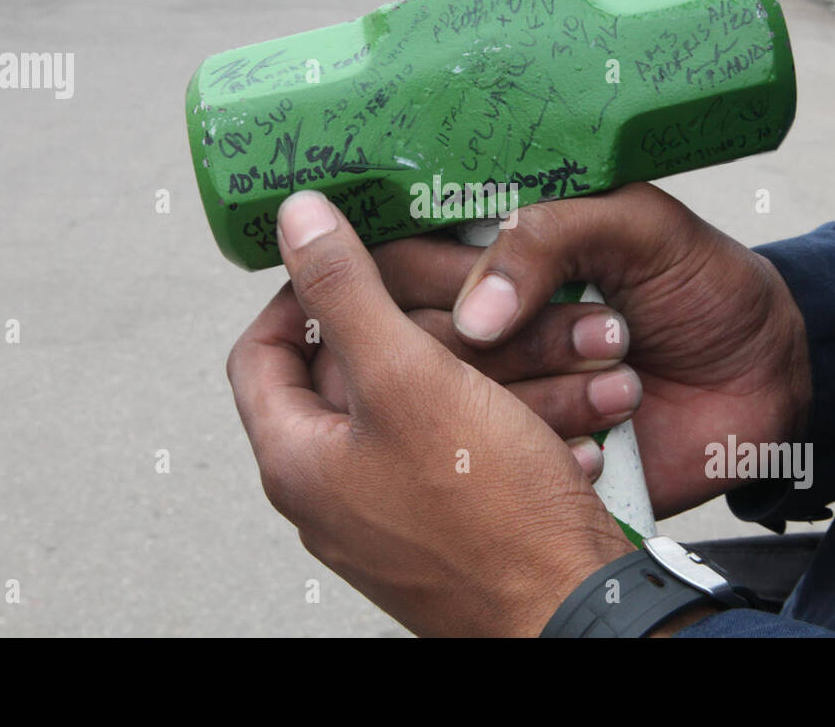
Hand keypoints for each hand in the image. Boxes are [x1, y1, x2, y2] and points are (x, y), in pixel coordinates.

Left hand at [227, 190, 635, 636]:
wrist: (572, 615)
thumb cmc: (489, 514)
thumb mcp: (408, 376)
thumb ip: (346, 291)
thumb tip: (295, 218)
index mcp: (298, 459)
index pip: (262, 352)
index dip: (299, 293)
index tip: (355, 259)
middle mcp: (334, 494)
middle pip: (357, 375)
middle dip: (433, 327)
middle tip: (479, 302)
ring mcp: (392, 516)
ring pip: (429, 411)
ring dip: (494, 371)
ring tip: (559, 354)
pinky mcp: (450, 530)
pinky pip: (469, 453)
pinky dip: (514, 423)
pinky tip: (567, 420)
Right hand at [358, 182, 812, 517]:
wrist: (767, 376)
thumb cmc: (701, 283)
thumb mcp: (634, 225)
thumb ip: (545, 237)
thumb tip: (473, 314)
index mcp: (485, 255)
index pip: (402, 262)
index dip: (443, 280)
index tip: (501, 297)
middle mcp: (476, 326)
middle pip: (421, 342)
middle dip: (523, 342)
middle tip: (612, 334)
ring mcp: (495, 397)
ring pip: (455, 408)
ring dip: (547, 396)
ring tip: (627, 381)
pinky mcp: (527, 456)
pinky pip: (498, 468)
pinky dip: (552, 452)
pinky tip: (608, 439)